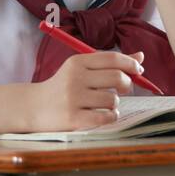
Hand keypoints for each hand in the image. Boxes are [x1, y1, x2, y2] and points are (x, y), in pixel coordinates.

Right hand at [26, 50, 143, 131]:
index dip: (130, 63)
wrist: (33, 107)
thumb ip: (109, 63)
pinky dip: (111, 117)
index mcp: (78, 62)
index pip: (112, 58)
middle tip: (125, 89)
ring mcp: (73, 99)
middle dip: (127, 84)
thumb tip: (140, 56)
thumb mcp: (82, 69)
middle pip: (116, 77)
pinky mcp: (73, 118)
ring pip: (112, 100)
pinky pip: (105, 117)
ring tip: (108, 104)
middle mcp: (75, 78)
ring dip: (116, 103)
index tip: (138, 70)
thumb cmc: (63, 86)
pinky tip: (106, 115)